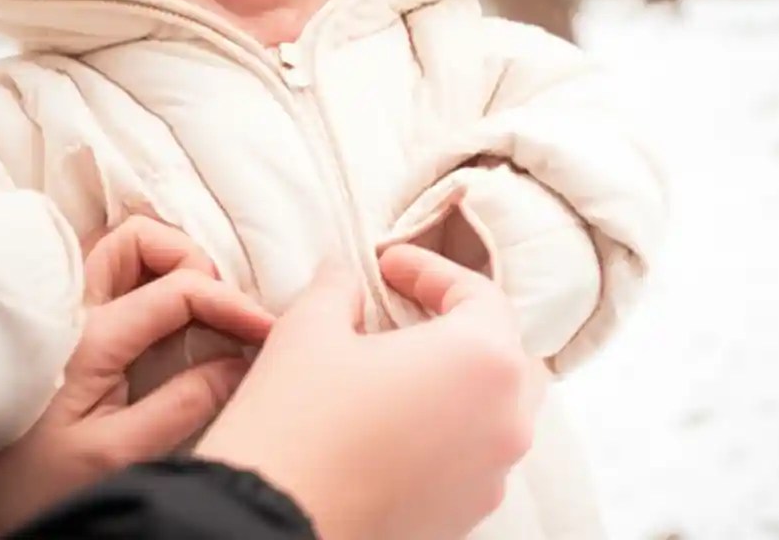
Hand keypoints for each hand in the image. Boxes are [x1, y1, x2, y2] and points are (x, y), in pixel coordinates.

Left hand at [0, 218, 273, 539]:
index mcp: (87, 337)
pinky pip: (107, 275)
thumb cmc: (26, 485)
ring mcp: (61, 310)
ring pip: (120, 249)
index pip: (179, 288)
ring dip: (168, 264)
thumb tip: (240, 362)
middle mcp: (69, 307)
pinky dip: (147, 278)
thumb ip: (182, 405)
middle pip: (140, 238)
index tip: (269, 332)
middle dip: (194, 260)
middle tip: (222, 312)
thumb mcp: (115, 457)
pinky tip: (169, 314)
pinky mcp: (59, 323)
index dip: (234, 304)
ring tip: (201, 309)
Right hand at [195, 244, 544, 539]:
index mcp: (484, 360)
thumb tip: (343, 276)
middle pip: (504, 353)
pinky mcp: (468, 517)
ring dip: (458, 382)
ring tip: (402, 369)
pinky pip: (475, 459)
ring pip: (496, 410)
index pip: (478, 294)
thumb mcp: (308, 331)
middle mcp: (507, 420)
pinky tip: (396, 425)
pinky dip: (448, 433)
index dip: (429, 270)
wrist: (271, 528)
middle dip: (460, 326)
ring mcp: (493, 476)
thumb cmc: (298, 424)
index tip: (385, 265)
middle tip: (407, 310)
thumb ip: (337, 290)